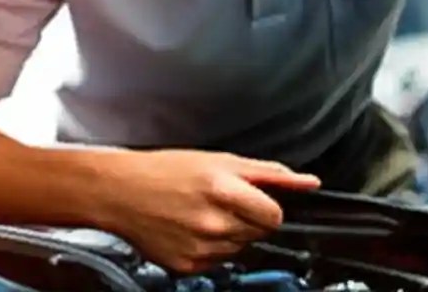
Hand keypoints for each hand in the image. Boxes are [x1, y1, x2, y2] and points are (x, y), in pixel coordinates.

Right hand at [96, 149, 320, 273]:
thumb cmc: (164, 170)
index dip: (267, 208)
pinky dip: (208, 248)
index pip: (275, 216)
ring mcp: (201, 248)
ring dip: (229, 233)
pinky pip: (217, 262)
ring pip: (239, 248)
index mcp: (224, 190)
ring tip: (199, 213)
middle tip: (219, 202)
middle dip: (247, 218)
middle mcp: (215, 223)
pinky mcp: (187, 266)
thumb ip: (269, 174)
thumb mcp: (219, 160)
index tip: (253, 200)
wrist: (118, 192)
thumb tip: (309, 182)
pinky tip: (188, 229)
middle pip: (259, 233)